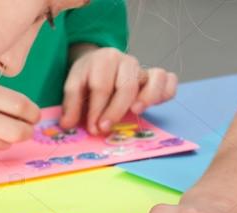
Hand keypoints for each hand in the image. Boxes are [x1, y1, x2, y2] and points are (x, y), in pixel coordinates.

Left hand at [60, 46, 177, 134]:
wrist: (99, 62)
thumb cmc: (88, 78)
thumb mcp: (75, 85)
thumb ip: (71, 104)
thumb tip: (68, 124)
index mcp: (104, 60)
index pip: (101, 86)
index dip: (96, 109)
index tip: (92, 128)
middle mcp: (126, 61)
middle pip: (127, 85)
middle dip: (115, 110)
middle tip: (105, 128)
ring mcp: (143, 69)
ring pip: (154, 78)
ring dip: (147, 97)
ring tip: (135, 112)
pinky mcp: (155, 77)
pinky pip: (169, 80)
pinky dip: (166, 92)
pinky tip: (154, 106)